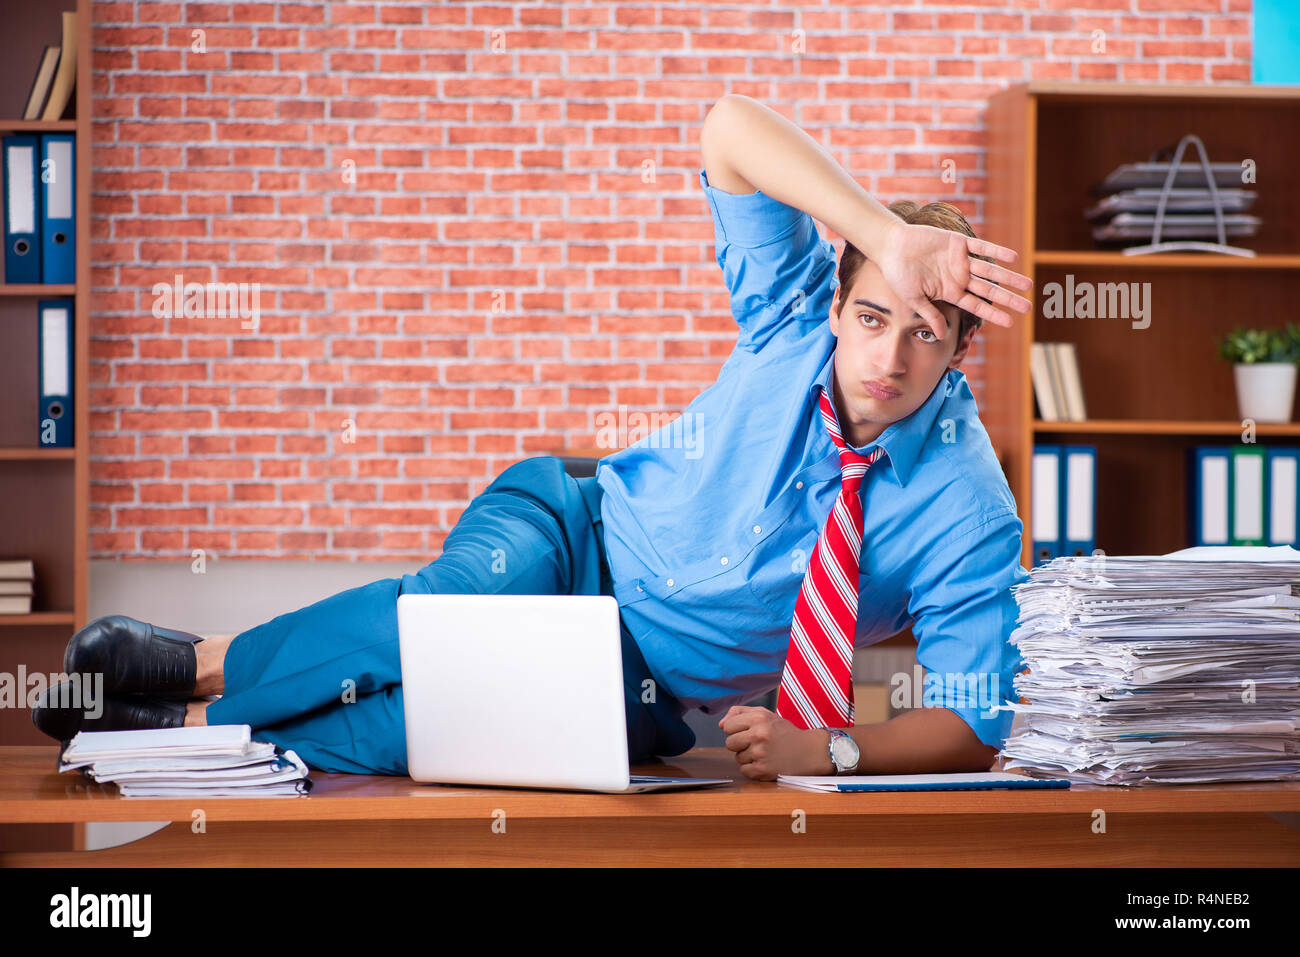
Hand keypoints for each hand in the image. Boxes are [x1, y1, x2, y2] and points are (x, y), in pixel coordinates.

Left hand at [718, 705, 827, 779]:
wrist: (809, 751)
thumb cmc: (784, 732)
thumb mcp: (765, 715)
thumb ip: (740, 713)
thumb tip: (720, 724)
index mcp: (758, 718)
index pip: (727, 726)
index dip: (735, 730)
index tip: (747, 732)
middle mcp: (758, 734)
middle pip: (729, 743)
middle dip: (739, 744)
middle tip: (755, 743)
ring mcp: (760, 753)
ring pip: (737, 758)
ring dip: (748, 757)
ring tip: (764, 752)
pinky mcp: (763, 770)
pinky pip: (744, 770)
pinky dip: (752, 769)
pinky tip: (765, 762)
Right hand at [873, 219, 1032, 338]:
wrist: (891, 246)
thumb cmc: (898, 274)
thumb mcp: (914, 299)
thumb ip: (931, 315)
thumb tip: (941, 337)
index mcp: (949, 292)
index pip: (976, 306)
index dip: (994, 314)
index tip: (1011, 323)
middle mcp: (958, 277)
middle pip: (988, 290)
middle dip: (1008, 298)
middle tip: (1028, 307)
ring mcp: (960, 260)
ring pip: (990, 270)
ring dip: (1009, 277)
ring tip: (1028, 285)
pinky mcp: (958, 242)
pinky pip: (981, 247)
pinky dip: (996, 252)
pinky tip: (1012, 259)